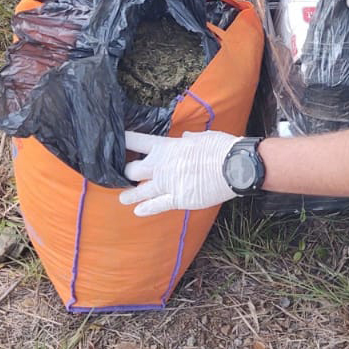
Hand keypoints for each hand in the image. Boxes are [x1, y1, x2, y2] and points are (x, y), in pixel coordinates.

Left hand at [119, 130, 239, 216]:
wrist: (235, 166)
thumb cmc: (221, 148)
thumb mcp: (203, 137)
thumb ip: (189, 139)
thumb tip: (184, 137)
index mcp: (167, 147)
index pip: (137, 141)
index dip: (123, 141)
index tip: (113, 141)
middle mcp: (162, 165)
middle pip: (132, 169)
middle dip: (126, 172)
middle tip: (124, 175)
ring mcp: (168, 183)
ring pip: (139, 191)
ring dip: (129, 195)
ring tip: (123, 198)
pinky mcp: (178, 199)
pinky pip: (156, 205)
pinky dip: (146, 209)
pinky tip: (138, 211)